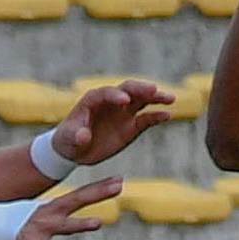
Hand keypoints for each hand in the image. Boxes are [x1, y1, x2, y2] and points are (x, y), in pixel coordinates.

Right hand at [15, 174, 119, 239]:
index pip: (82, 194)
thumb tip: (79, 207)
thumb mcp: (45, 212)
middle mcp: (52, 212)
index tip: (119, 179)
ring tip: (98, 223)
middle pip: (79, 200)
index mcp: (56, 206)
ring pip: (66, 226)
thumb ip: (64, 210)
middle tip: (118, 186)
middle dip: (99, 193)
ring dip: (82, 224)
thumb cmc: (23, 220)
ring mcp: (43, 226)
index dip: (101, 187)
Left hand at [50, 79, 175, 165]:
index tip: (125, 100)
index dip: (115, 95)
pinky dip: (157, 116)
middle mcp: (111, 101)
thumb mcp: (68, 139)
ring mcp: (123, 112)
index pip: (106, 93)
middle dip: (140, 89)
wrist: (75, 150)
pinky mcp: (132, 126)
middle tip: (153, 90)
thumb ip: (75, 135)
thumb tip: (84, 135)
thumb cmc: (68, 140)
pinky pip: (147, 119)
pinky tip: (167, 115)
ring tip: (170, 98)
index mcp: (93, 100)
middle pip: (128, 89)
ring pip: (142, 100)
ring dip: (155, 97)